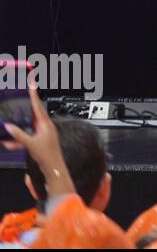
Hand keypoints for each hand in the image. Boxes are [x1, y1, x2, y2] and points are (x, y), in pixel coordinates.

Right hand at [2, 82, 75, 199]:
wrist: (53, 168)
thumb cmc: (47, 155)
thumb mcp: (30, 143)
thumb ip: (18, 135)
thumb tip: (9, 127)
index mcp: (45, 123)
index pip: (38, 105)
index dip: (34, 94)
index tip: (32, 83)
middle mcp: (44, 126)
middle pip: (32, 114)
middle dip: (24, 109)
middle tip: (20, 98)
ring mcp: (42, 134)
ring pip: (26, 127)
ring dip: (17, 130)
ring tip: (7, 128)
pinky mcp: (38, 141)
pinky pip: (26, 138)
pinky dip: (17, 140)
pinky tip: (7, 143)